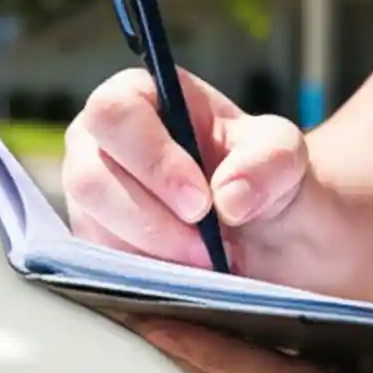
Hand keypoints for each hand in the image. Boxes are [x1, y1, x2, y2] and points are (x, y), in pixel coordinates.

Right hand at [62, 67, 321, 285]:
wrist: (264, 233)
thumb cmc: (263, 177)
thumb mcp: (284, 156)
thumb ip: (268, 161)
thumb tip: (229, 197)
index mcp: (138, 97)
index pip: (115, 114)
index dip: (151, 158)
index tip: (200, 203)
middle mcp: (97, 142)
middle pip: (89, 178)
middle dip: (151, 222)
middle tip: (207, 249)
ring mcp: (88, 194)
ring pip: (92, 227)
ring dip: (153, 254)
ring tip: (207, 261)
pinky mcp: (89, 240)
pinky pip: (99, 263)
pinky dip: (145, 275)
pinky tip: (184, 272)